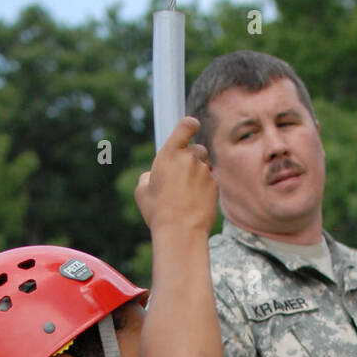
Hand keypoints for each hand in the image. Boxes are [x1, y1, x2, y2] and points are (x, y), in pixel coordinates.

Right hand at [134, 116, 216, 232]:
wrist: (181, 231)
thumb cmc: (158, 212)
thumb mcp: (142, 192)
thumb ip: (148, 176)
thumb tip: (152, 175)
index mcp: (169, 154)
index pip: (186, 126)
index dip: (190, 124)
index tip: (193, 126)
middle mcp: (189, 158)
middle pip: (197, 149)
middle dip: (193, 159)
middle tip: (183, 177)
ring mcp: (204, 171)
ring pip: (205, 166)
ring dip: (199, 175)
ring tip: (187, 195)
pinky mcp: (215, 185)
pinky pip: (211, 181)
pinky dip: (205, 188)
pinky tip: (196, 203)